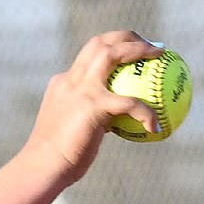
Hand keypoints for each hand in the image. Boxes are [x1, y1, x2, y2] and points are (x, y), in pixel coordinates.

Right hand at [22, 30, 165, 186]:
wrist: (43, 166)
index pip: (88, 56)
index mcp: (65, 83)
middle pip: (99, 42)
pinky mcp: (93, 106)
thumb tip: (109, 126)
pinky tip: (156, 126)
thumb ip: (88, 121)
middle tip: (151, 45)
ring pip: (111, 53)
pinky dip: (146, 112)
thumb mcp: (71, 132)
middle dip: (125, 36)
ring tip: (160, 55)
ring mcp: (81, 89)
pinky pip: (129, 103)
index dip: (111, 47)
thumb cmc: (57, 160)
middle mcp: (71, 79)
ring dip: (137, 49)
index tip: (130, 51)